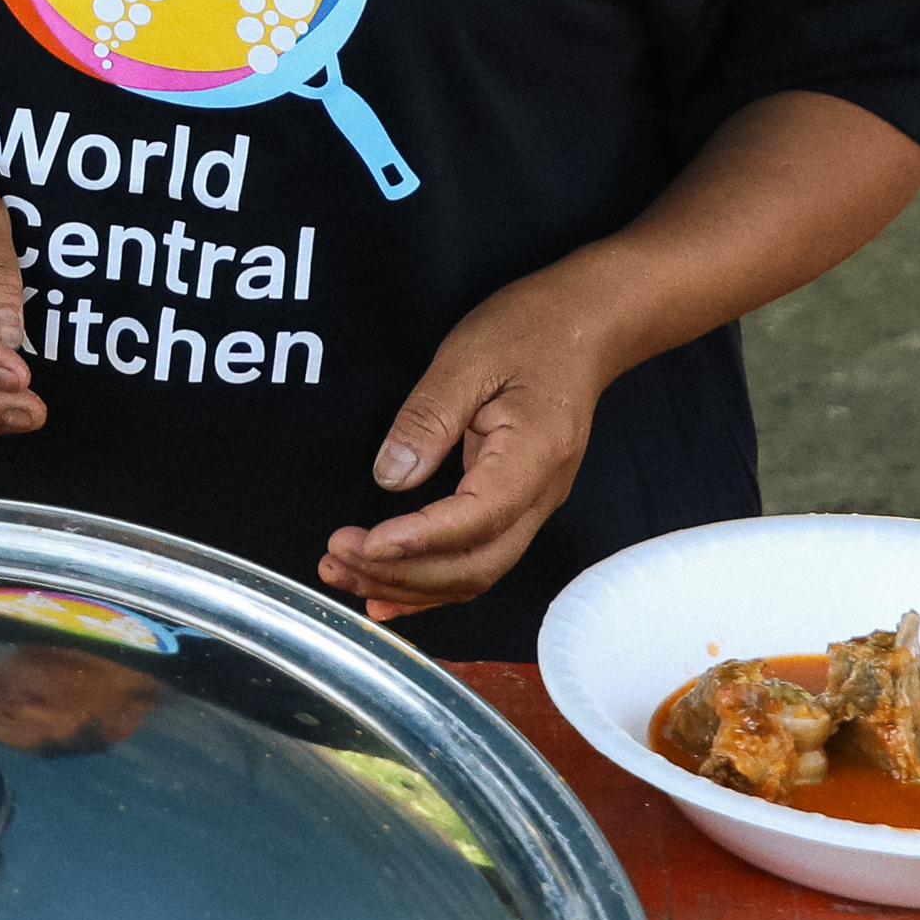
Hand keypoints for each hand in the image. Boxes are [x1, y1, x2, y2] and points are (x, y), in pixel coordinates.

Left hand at [320, 266, 611, 618]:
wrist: (584, 328)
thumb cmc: (528, 332)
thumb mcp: (467, 359)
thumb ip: (428, 419)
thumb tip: (391, 476)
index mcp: (533, 456)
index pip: (476, 519)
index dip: (417, 540)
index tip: (361, 542)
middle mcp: (540, 496)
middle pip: (475, 564)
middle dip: (401, 573)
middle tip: (334, 559)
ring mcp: (533, 506)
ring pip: (475, 573)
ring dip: (409, 585)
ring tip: (343, 576)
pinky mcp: (516, 506)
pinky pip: (477, 560)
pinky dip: (431, 584)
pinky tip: (386, 592)